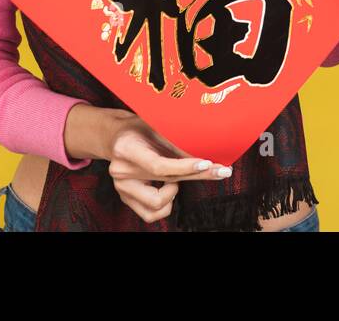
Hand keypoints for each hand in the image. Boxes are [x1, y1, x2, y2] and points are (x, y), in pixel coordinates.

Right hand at [100, 108, 231, 223]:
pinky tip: (169, 186)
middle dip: (197, 176)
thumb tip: (205, 150)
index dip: (185, 167)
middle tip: (221, 171)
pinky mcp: (125, 198)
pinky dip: (166, 204)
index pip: (159, 166)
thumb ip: (175, 139)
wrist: (117, 137)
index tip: (207, 163)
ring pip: (157, 205)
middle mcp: (121, 172)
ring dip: (174, 192)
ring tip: (176, 176)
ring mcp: (122, 188)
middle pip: (166, 181)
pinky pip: (151, 214)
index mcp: (126, 150)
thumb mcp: (157, 124)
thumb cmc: (139, 128)